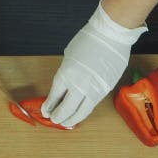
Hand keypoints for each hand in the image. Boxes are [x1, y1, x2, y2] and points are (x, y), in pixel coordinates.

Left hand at [41, 1, 146, 127]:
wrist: (111, 34)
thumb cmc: (89, 40)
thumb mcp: (69, 56)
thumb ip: (67, 73)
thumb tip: (65, 87)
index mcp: (66, 74)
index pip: (54, 96)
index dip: (49, 106)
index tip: (45, 111)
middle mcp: (79, 84)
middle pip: (66, 108)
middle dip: (58, 116)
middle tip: (54, 119)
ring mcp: (94, 89)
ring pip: (81, 111)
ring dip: (72, 119)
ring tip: (66, 122)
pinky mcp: (105, 89)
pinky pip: (92, 104)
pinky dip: (84, 111)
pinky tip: (80, 113)